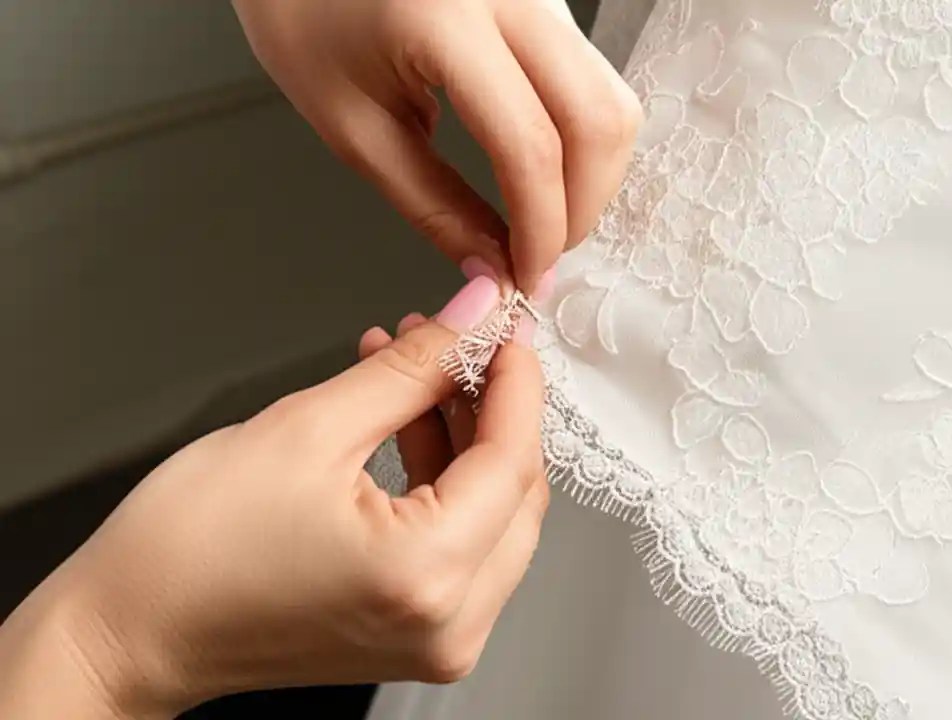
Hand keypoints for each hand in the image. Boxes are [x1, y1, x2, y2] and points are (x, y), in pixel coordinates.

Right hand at [0, 274, 548, 718]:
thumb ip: (410, 370)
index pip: (513, 458)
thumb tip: (471, 319)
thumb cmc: (187, 552)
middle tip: (458, 341)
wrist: (129, 632)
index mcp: (426, 575)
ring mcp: (438, 639)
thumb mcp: (309, 428)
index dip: (514, 381)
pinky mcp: (418, 635)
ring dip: (462, 436)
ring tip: (413, 369)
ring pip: (494, 515)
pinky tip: (404, 420)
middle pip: (516, 491)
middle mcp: (449, 623)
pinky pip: (462, 544)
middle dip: (490, 406)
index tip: (503, 326)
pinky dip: (442, 480)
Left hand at [233, 0, 641, 291]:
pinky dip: (586, 140)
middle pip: (597, 120)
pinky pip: (597, 79)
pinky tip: (547, 172)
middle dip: (583, 208)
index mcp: (445, 21)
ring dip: (595, 175)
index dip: (541, 227)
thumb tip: (494, 267)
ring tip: (546, 218)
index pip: (529, 144)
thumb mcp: (355, 129)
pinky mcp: (549, 3)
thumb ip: (433, 204)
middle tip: (543, 256)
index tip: (527, 277)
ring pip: (613, 99)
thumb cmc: (307, 23)